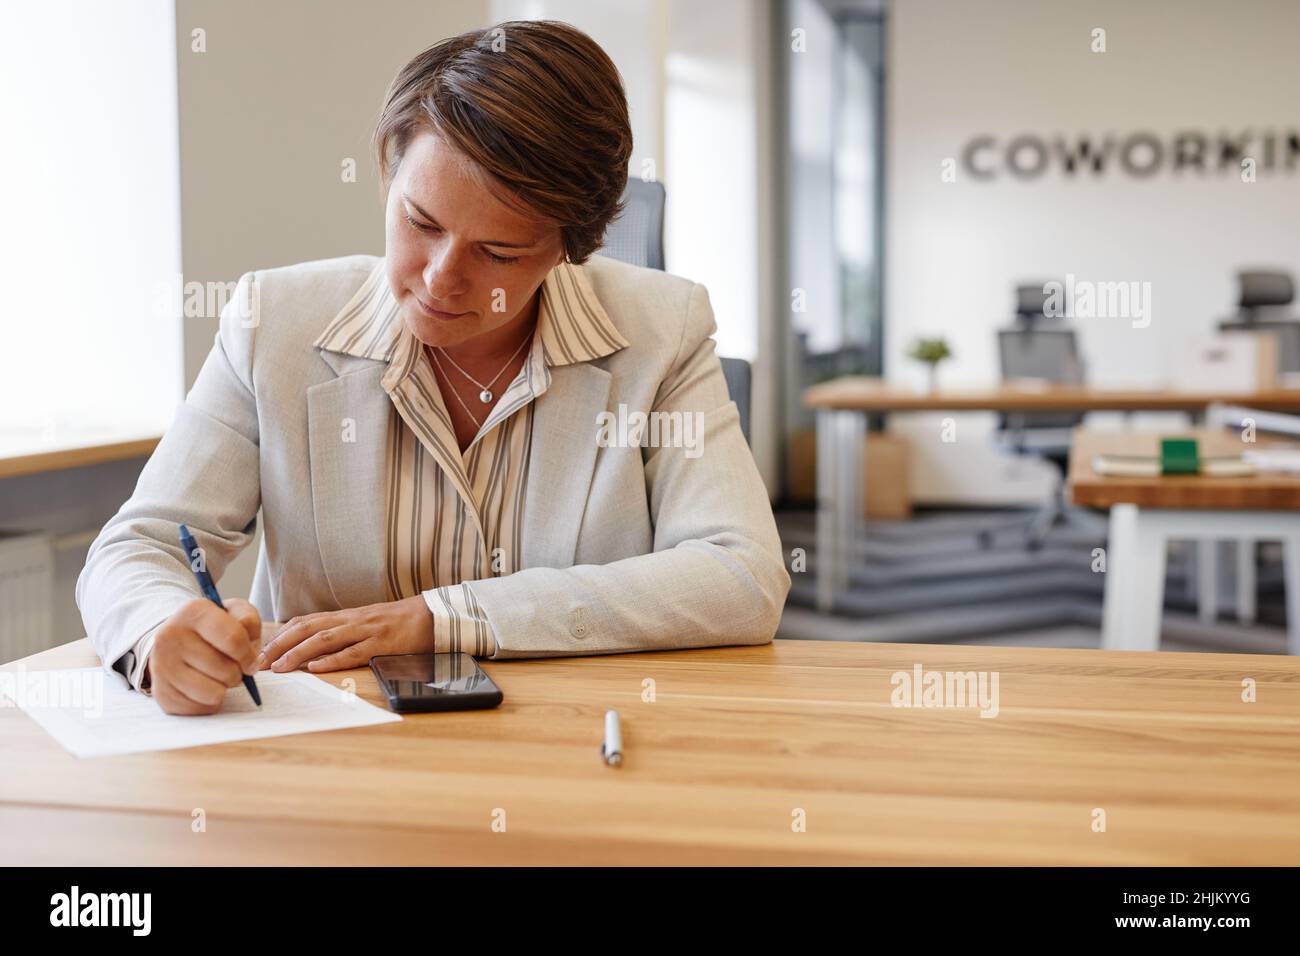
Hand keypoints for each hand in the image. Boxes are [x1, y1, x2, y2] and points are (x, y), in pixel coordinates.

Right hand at [147, 598, 260, 714]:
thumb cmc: (214, 627)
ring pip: (214, 694)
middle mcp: (170, 637)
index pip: (233, 639)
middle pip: (226, 670)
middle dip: (237, 672)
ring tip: (217, 675)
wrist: (177, 640)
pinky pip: (200, 709)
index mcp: (193, 612)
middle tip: (230, 665)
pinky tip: (203, 685)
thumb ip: (249, 621)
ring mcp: (161, 666)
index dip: (249, 655)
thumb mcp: (234, 612)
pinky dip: (209, 702)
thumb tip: (251, 651)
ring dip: (224, 688)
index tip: (251, 660)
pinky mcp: (161, 692)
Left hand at [256, 596, 434, 673]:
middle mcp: (351, 620)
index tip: (261, 650)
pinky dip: (332, 659)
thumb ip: (344, 633)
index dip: (281, 635)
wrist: (433, 615)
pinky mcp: (382, 642)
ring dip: (299, 652)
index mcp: (346, 616)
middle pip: (307, 628)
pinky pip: (354, 651)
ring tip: (280, 666)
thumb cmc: (399, 623)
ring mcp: (366, 630)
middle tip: (259, 661)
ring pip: (325, 639)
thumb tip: (315, 651)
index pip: (305, 622)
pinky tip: (315, 667)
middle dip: (280, 644)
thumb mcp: (366, 624)